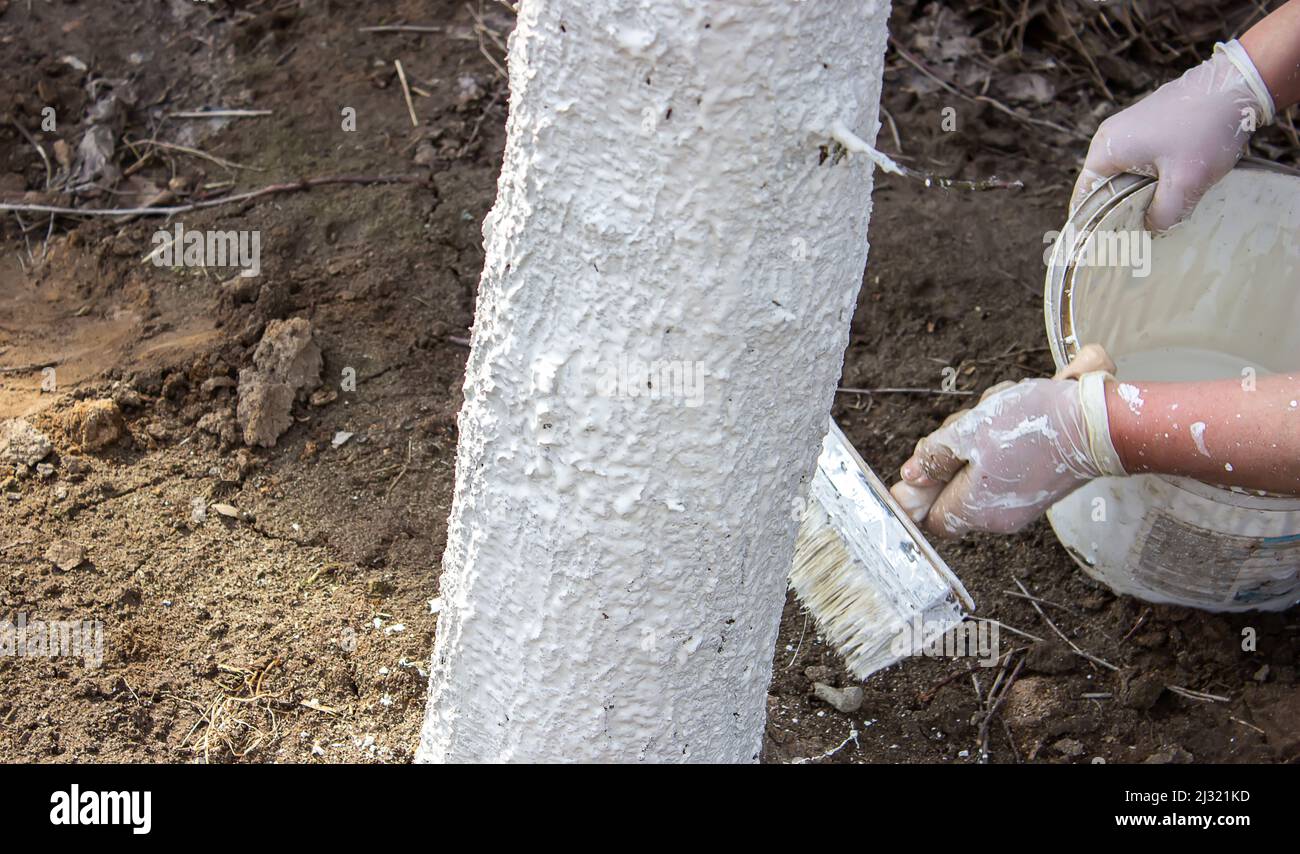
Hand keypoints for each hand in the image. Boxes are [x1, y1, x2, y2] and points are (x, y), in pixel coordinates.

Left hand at [890, 346, 1119, 537]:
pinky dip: (1004, 441)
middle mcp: (998, 516)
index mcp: (975, 508)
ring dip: (980, 439)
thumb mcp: (969, 431)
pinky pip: (1005, 466)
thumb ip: (935, 456)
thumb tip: (908, 478)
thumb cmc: (1033, 425)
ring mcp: (1020, 504)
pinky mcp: (1036, 488)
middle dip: (954, 453)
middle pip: (954, 489)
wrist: (1100, 424)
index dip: (922, 490)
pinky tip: (1019, 416)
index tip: (928, 459)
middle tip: (969, 425)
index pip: (931, 518)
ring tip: (1000, 414)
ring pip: (979, 472)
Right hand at [1070, 40, 1273, 232]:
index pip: (1084, 198)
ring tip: (1156, 217)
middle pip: (1104, 188)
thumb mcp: (1185, 182)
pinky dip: (1151, 180)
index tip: (1106, 249)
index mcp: (1106, 149)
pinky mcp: (1151, 126)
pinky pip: (1141, 163)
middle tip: (1136, 239)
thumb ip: (1164, 214)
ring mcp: (1130, 129)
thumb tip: (1153, 230)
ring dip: (1139, 196)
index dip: (1092, 226)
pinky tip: (1172, 191)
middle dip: (1118, 212)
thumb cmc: (1204, 129)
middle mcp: (1111, 138)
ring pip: (1125, 176)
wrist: (1237, 83)